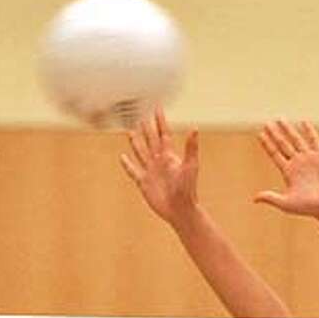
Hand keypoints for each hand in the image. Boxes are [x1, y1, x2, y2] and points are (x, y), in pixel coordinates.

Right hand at [119, 108, 199, 225]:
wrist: (179, 209)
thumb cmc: (187, 188)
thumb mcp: (190, 165)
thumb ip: (191, 147)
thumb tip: (195, 128)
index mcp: (169, 156)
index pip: (163, 134)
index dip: (160, 121)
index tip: (157, 108)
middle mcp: (159, 161)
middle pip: (150, 140)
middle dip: (146, 128)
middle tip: (141, 115)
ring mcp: (151, 171)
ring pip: (141, 152)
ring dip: (136, 142)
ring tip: (130, 131)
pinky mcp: (143, 182)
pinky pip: (133, 171)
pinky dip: (127, 164)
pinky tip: (123, 157)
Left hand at [254, 120, 318, 217]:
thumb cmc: (308, 207)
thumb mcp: (286, 203)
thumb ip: (271, 198)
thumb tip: (254, 198)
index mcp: (288, 172)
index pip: (275, 154)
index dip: (267, 144)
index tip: (260, 134)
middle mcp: (298, 163)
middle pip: (283, 144)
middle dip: (275, 134)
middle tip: (267, 123)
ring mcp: (310, 158)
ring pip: (296, 140)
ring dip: (288, 129)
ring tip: (280, 119)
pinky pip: (314, 140)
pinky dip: (309, 131)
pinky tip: (303, 122)